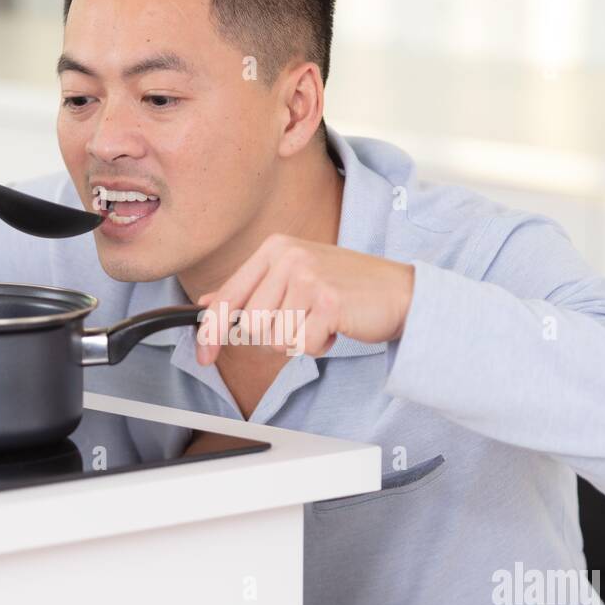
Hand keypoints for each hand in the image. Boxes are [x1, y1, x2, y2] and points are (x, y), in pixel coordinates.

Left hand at [195, 234, 414, 364]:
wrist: (400, 292)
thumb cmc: (347, 287)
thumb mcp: (294, 277)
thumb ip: (251, 289)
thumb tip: (206, 303)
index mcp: (275, 248)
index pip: (228, 296)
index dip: (210, 331)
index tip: (204, 356)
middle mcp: (288, 257)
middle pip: (250, 324)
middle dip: (274, 335)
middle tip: (302, 322)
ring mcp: (308, 276)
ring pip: (275, 337)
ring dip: (299, 340)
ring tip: (321, 320)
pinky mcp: (328, 301)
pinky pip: (303, 345)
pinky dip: (319, 345)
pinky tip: (335, 326)